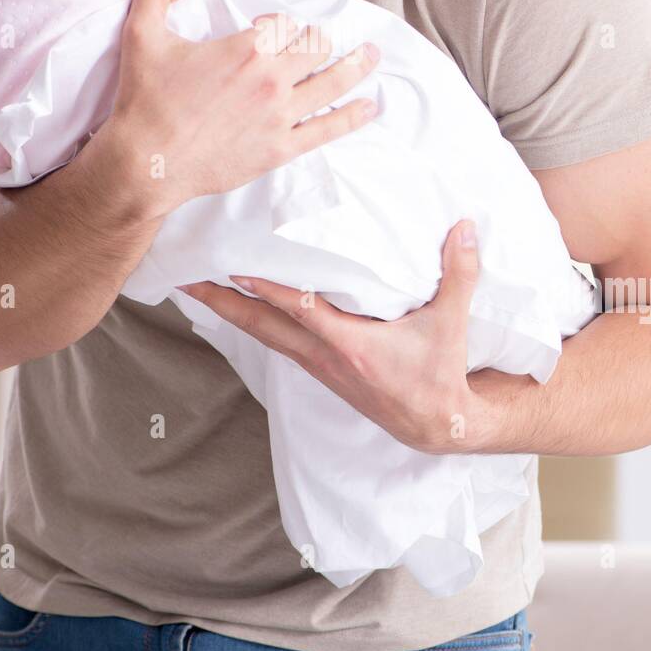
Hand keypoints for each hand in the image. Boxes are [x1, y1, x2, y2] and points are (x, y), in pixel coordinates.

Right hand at [100, 0, 380, 217]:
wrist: (146, 162)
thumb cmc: (144, 100)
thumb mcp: (141, 33)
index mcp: (246, 49)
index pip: (285, 25)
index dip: (282, 24)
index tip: (274, 29)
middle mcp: (271, 80)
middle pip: (316, 50)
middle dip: (324, 41)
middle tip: (332, 40)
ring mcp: (280, 117)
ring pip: (332, 84)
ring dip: (357, 67)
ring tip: (372, 56)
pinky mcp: (280, 149)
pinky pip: (328, 130)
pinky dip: (353, 116)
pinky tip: (369, 106)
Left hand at [178, 218, 493, 454]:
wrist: (436, 425)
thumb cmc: (441, 373)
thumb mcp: (452, 323)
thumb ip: (459, 272)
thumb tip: (466, 225)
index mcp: (352, 345)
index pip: (301, 310)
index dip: (268, 290)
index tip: (234, 270)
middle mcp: (326, 357)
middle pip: (262, 326)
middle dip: (222, 302)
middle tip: (185, 279)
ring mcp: (319, 366)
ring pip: (264, 335)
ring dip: (229, 312)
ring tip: (198, 288)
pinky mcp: (321, 369)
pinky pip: (277, 341)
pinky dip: (253, 322)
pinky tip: (239, 308)